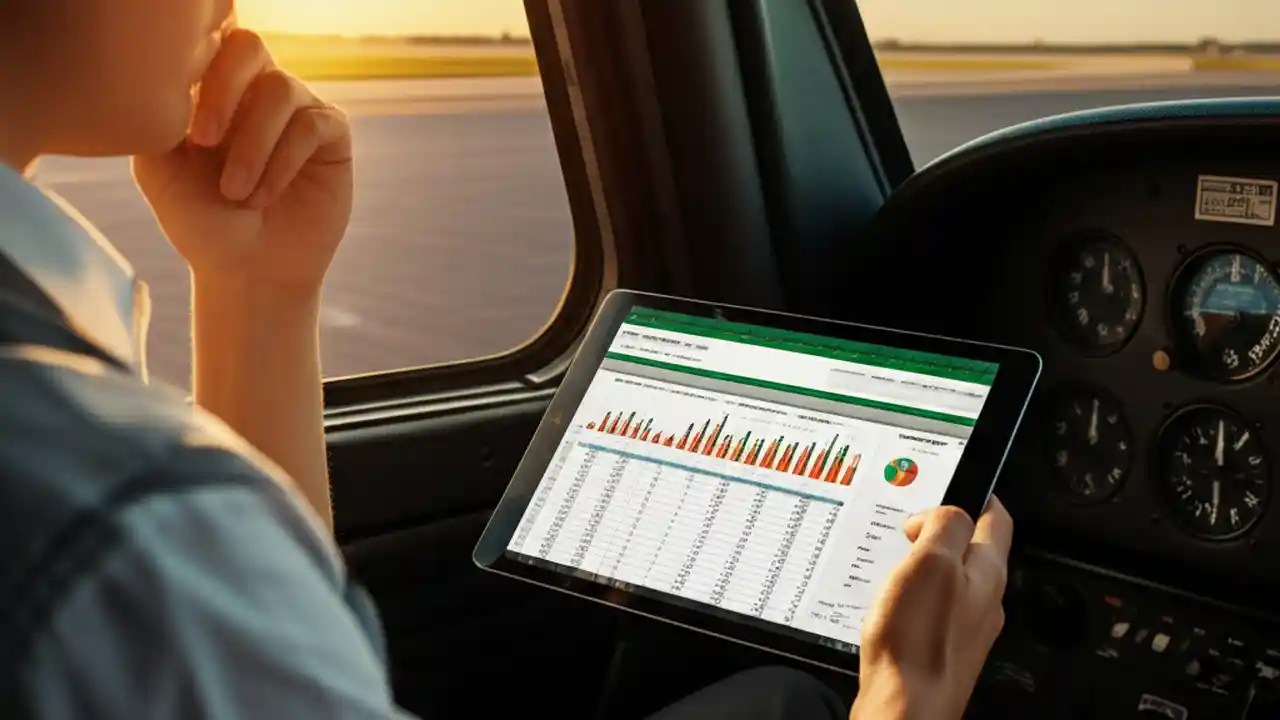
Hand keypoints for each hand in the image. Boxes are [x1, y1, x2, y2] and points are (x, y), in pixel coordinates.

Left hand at [133, 28, 352, 296]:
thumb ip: (159, 117)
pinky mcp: (331, 136)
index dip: (195, 70)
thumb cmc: (202, 222)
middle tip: (203, 141)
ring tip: (236, 193)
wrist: (249, 272)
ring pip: (281, 90)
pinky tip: (263, 196)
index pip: (207, 44)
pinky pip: (313, 124)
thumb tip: (171, 76)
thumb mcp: (160, 170)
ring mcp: (297, 110)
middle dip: (224, 88)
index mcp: (212, 89)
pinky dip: (282, 162)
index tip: (185, 134)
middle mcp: (256, 91)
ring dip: (252, 144)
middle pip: (248, 45)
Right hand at [850, 499, 1012, 719]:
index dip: (978, 494)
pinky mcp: (942, 648)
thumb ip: (944, 526)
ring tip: (891, 558)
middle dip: (940, 529)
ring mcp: (965, 626)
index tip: (954, 483)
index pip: (997, 519)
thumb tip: (943, 514)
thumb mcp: (930, 562)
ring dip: (922, 562)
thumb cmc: (917, 641)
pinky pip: (931, 608)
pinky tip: (887, 601)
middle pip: (971, 548)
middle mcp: (984, 599)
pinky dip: (912, 594)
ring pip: (949, 578)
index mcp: (987, 572)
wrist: (906, 709)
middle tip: (907, 521)